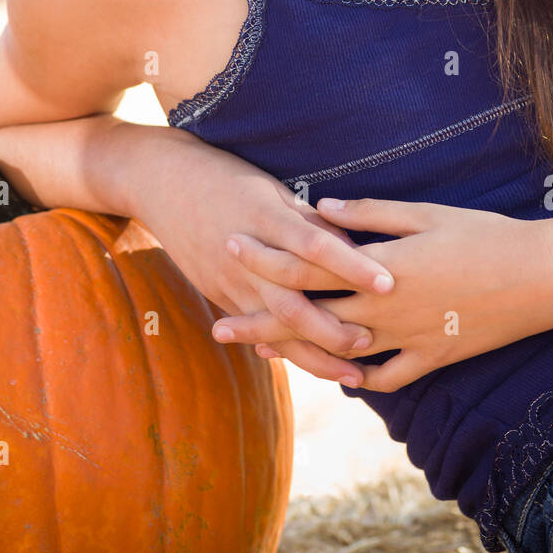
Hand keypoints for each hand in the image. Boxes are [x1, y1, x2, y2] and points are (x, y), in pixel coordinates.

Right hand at [127, 135, 394, 384]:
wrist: (164, 183)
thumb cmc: (228, 177)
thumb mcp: (272, 189)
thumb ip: (311, 221)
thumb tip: (358, 246)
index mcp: (267, 219)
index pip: (314, 246)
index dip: (351, 265)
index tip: (388, 281)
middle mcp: (248, 257)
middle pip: (293, 302)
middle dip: (334, 329)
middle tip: (373, 342)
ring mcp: (230, 281)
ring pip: (276, 329)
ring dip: (315, 355)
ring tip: (354, 374)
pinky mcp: (221, 296)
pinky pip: (257, 329)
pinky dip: (287, 350)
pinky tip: (316, 367)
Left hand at [212, 195, 552, 390]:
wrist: (542, 277)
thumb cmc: (483, 233)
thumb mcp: (424, 213)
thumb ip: (369, 214)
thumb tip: (319, 208)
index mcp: (381, 266)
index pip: (308, 266)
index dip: (265, 259)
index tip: (230, 249)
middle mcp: (386, 309)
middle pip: (310, 316)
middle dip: (261, 320)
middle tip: (220, 327)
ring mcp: (409, 339)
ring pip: (340, 352)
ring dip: (299, 352)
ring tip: (263, 352)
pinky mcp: (434, 358)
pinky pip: (387, 377)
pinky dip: (359, 377)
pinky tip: (337, 376)